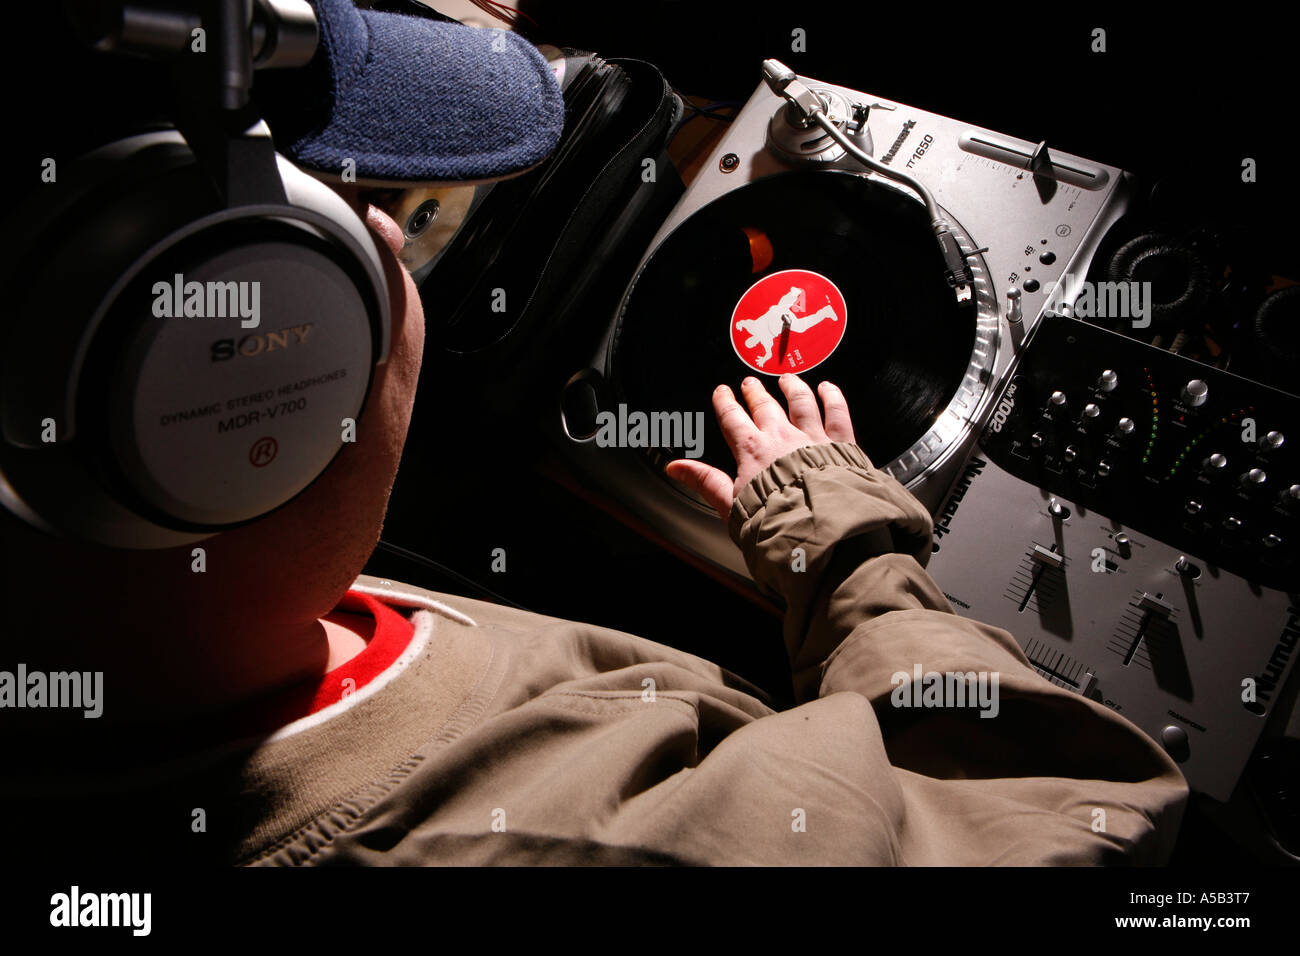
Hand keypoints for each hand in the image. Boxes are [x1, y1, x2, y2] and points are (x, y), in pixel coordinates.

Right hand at [666, 374, 855, 517]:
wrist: (819, 527)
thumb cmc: (776, 522)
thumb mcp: (730, 505)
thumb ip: (705, 481)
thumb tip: (676, 468)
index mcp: (753, 451)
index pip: (733, 419)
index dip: (726, 403)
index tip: (722, 392)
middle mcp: (782, 437)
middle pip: (766, 406)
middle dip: (756, 392)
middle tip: (750, 383)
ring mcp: (812, 438)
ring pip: (801, 402)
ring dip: (792, 388)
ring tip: (787, 378)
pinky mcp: (841, 445)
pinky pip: (837, 413)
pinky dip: (832, 397)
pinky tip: (828, 388)